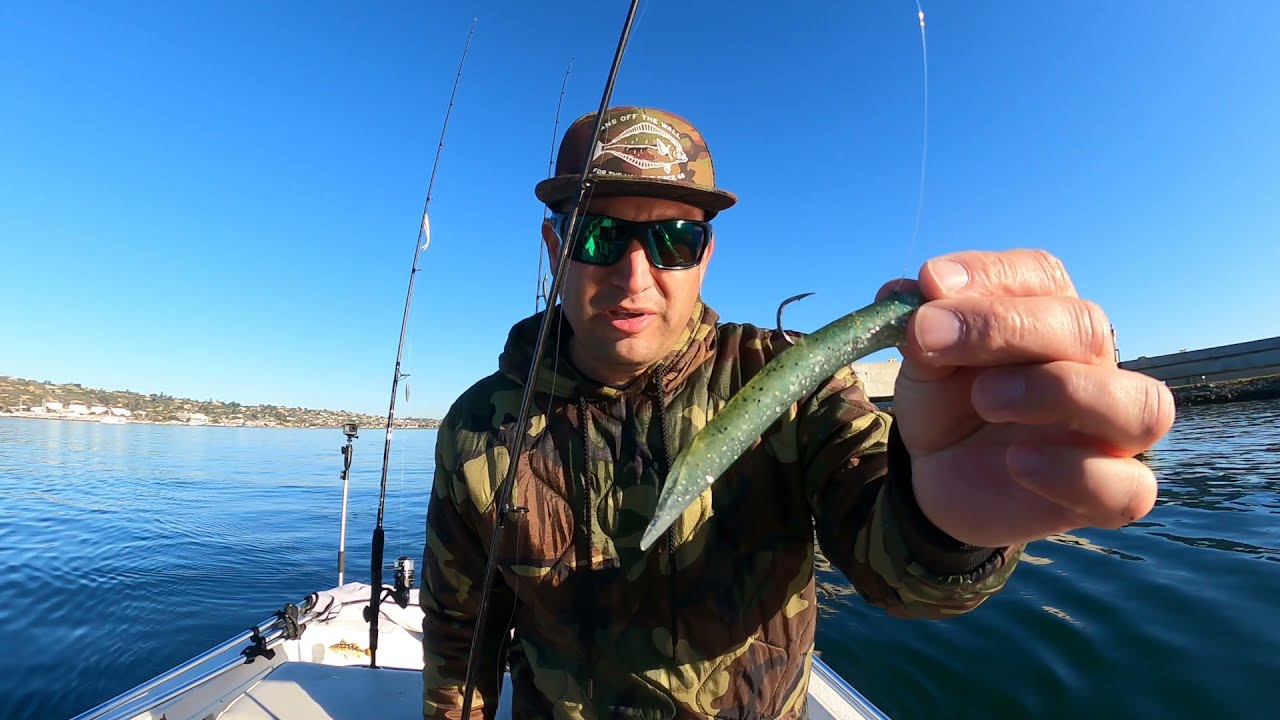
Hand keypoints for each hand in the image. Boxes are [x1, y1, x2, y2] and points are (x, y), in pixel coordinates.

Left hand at [878, 249, 1175, 548]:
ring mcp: (1110, 432)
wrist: (938, 473)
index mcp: (1051, 316)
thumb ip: (925, 323)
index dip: (988, 276)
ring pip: (1141, 404)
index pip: (1043, 277)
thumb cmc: (946, 402)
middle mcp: (1094, 366)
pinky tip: (1017, 462)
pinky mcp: (1108, 493)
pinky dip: (1076, 473)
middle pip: (1087, 327)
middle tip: (933, 337)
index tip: (931, 284)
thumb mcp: (924, 361)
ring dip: (1062, 391)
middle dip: (1005, 325)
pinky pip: (1129, 487)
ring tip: (985, 399)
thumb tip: (922, 287)